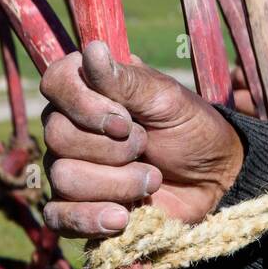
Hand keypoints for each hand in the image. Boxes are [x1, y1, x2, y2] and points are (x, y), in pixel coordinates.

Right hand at [39, 41, 243, 237]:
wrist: (213, 179)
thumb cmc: (190, 129)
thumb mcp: (167, 99)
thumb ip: (126, 80)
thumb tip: (91, 49)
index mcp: (87, 90)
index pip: (54, 84)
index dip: (84, 105)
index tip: (125, 120)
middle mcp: (71, 127)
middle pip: (57, 136)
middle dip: (112, 149)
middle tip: (147, 147)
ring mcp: (70, 169)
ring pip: (63, 178)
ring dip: (115, 184)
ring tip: (151, 181)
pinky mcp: (78, 209)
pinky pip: (58, 217)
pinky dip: (89, 219)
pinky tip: (122, 219)